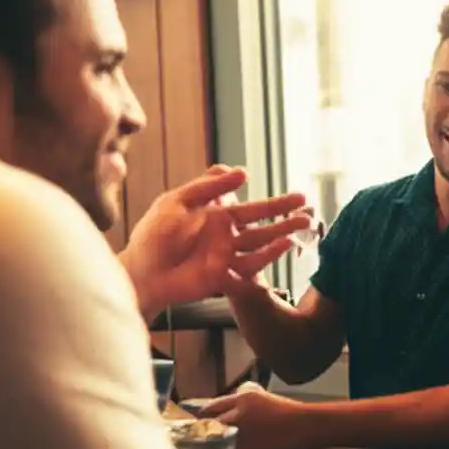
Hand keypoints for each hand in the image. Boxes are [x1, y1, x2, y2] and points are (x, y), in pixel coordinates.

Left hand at [119, 165, 310, 315]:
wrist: (140, 269)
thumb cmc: (154, 234)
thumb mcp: (178, 200)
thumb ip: (210, 186)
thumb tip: (243, 172)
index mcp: (218, 216)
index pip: (253, 207)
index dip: (277, 203)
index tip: (298, 197)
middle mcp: (227, 236)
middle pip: (263, 227)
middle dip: (286, 220)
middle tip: (308, 214)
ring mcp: (226, 256)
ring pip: (260, 246)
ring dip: (280, 238)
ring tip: (299, 229)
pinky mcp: (223, 276)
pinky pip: (249, 268)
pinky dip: (265, 258)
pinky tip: (279, 249)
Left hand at [200, 384, 324, 448]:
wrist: (308, 425)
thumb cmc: (294, 414)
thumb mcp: (267, 400)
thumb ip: (247, 407)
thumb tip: (234, 417)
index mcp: (243, 398)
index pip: (211, 407)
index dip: (202, 418)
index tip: (198, 426)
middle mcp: (238, 412)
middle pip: (208, 425)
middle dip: (203, 434)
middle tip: (199, 444)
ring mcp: (241, 430)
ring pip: (215, 442)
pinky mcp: (246, 448)